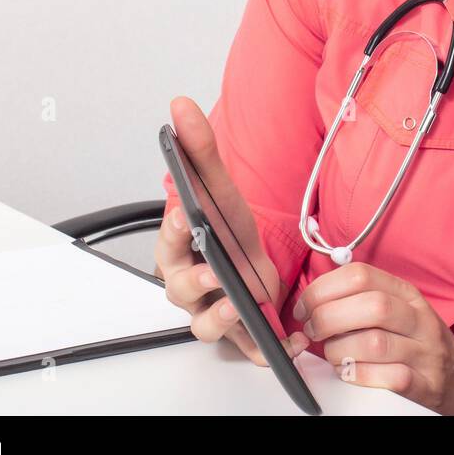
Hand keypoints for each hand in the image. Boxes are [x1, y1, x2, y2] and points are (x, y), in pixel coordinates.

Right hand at [154, 96, 309, 363]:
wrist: (258, 276)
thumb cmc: (230, 238)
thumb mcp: (222, 193)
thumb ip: (201, 150)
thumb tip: (180, 105)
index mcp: (179, 251)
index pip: (167, 240)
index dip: (173, 229)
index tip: (183, 212)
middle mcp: (189, 287)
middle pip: (178, 289)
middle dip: (192, 280)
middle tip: (210, 269)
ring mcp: (213, 313)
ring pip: (204, 324)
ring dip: (219, 315)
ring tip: (236, 302)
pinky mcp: (240, 335)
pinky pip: (247, 349)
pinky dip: (264, 348)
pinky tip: (285, 338)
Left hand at [292, 261, 453, 414]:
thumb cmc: (418, 343)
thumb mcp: (399, 310)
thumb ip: (362, 299)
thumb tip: (313, 298)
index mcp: (407, 294)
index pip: (361, 275)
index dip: (323, 289)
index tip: (305, 307)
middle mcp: (418, 319)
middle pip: (369, 305)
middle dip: (328, 318)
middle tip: (313, 332)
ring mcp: (425, 353)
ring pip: (374, 343)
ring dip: (339, 350)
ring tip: (332, 356)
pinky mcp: (427, 385)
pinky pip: (389, 378)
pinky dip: (360, 376)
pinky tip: (349, 373)